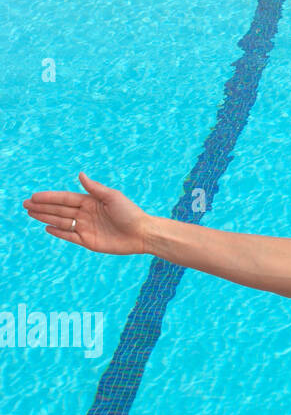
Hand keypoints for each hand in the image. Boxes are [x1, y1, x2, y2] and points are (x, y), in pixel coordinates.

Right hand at [22, 172, 151, 255]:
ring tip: (31, 213)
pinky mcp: (88, 240)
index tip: (34, 196)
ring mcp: (86, 227)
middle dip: (43, 206)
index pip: (65, 199)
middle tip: (25, 204)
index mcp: (91, 201)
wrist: (142, 234)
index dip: (50, 197)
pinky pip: (69, 236)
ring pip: (61, 221)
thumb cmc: (130, 213)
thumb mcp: (113, 197)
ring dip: (46, 217)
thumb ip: (95, 188)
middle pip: (60, 209)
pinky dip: (58, 232)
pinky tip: (47, 227)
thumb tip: (80, 174)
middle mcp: (86, 213)